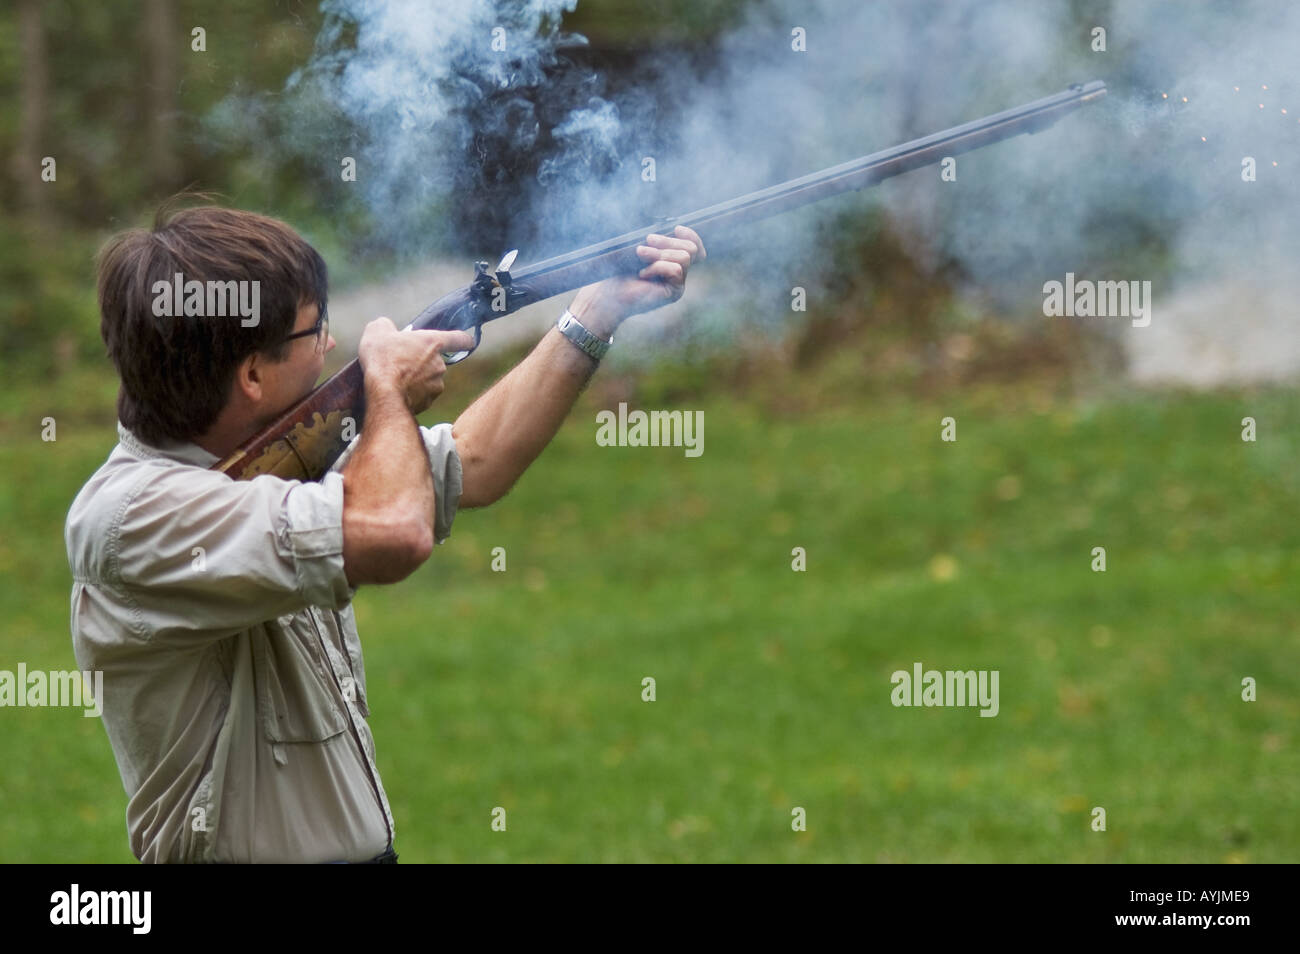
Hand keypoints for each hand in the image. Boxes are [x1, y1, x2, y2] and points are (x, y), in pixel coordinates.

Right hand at [358, 318, 475, 414]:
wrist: (383, 393)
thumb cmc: (383, 359)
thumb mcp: (377, 331)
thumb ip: (386, 325)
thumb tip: (387, 328)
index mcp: (433, 342)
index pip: (459, 338)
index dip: (463, 340)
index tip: (467, 342)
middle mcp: (439, 364)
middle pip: (435, 360)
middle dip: (421, 361)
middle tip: (401, 362)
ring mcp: (436, 384)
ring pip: (428, 379)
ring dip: (416, 378)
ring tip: (395, 378)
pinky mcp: (429, 401)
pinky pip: (422, 394)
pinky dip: (412, 393)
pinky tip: (397, 391)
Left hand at [567, 225, 706, 336]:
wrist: (608, 295)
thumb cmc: (620, 271)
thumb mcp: (641, 249)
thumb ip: (658, 241)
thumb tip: (675, 228)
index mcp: (672, 261)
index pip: (696, 248)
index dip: (691, 236)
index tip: (676, 229)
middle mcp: (679, 274)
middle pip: (690, 249)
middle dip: (668, 241)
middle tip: (646, 242)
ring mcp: (678, 284)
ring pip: (684, 257)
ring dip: (659, 253)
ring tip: (640, 256)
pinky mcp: (674, 293)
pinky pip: (676, 270)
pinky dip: (657, 267)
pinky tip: (642, 274)